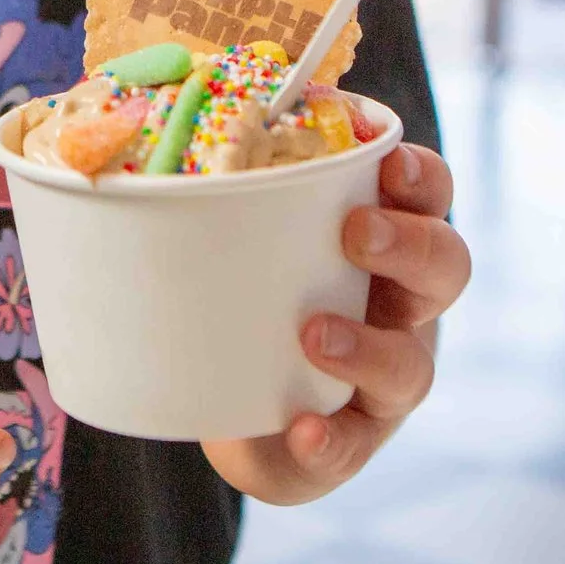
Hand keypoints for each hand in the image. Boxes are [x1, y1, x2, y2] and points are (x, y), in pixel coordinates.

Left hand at [203, 144, 470, 503]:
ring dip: (367, 347)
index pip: (427, 195)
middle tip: (355, 233)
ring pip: (411, 366)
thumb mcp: (240, 237)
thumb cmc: (244, 297)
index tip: (386, 160)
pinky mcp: (351, 445)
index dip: (420, 176)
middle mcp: (401, 311)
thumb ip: (211, 185)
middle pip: (446, 268)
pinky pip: (352, 446)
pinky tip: (302, 429)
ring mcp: (383, 383)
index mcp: (382, 244)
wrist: (233, 411)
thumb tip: (117, 117)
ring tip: (312, 334)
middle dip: (410, 244)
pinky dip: (329, 439)